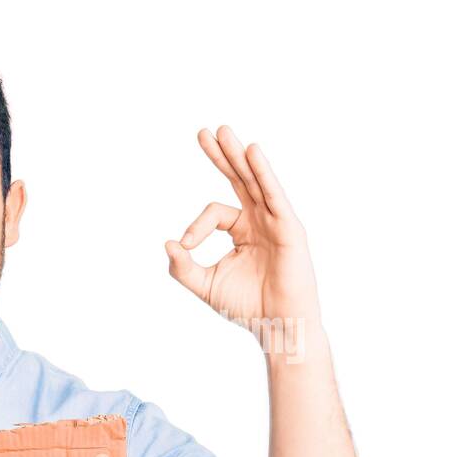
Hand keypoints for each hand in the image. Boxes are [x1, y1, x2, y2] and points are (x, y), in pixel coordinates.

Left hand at [165, 126, 321, 342]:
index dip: (195, 226)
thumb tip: (167, 243)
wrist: (276, 324)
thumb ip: (183, 267)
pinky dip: (263, 173)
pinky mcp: (289, 228)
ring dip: (238, 156)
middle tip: (204, 132)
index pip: (215, 212)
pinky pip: (274, 195)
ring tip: (223, 132)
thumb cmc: (245, 307)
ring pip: (255, 181)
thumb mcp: (205, 285)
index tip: (184, 246)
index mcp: (242, 230)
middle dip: (221, 156)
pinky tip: (251, 152)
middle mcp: (260, 220)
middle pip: (239, 180)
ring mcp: (276, 222)